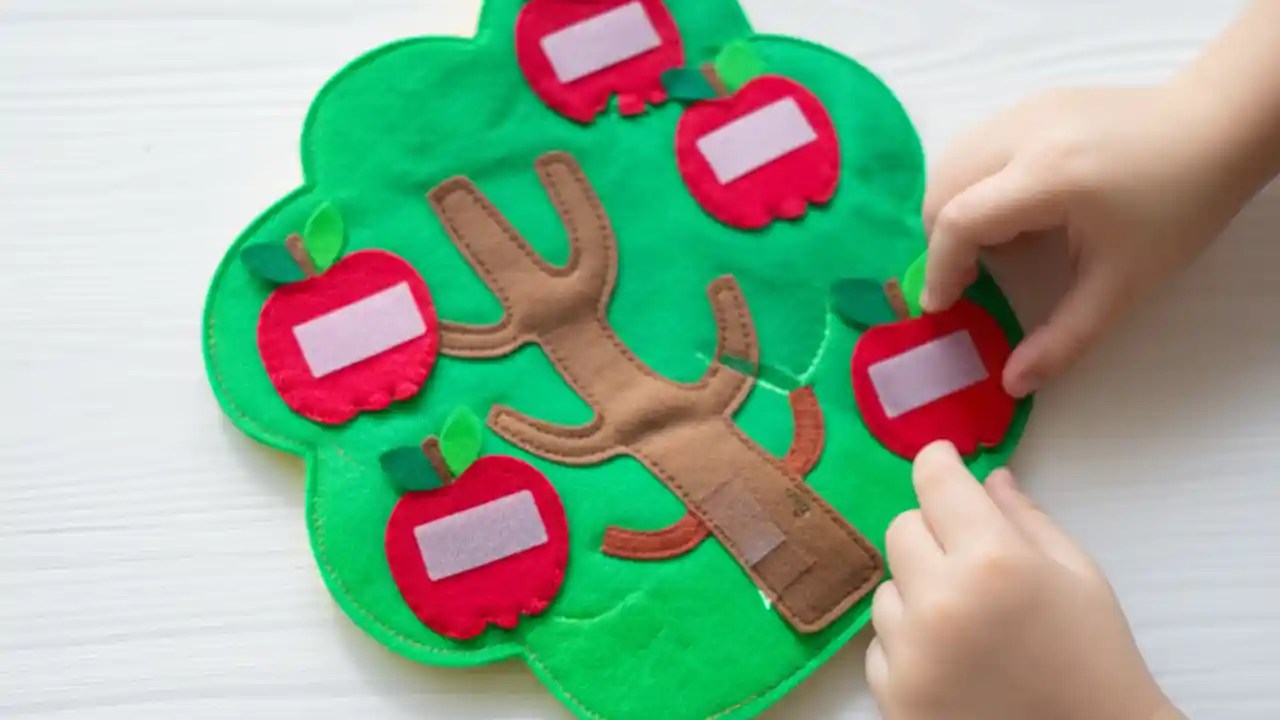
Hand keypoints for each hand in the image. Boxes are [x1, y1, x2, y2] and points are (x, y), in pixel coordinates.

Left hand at [866, 442, 1178, 719]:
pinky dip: (909, 645)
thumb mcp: (1078, 576)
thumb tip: (986, 474)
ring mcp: (910, 652)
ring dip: (919, 593)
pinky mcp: (892, 694)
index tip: (943, 462)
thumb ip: (1025, 518)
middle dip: (933, 533)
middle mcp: (940, 601)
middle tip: (971, 559)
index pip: (935, 481)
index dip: (938, 463)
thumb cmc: (1095, 658)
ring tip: (971, 623)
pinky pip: (881, 643)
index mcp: (993, 561)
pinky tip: (955, 661)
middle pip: (901, 529)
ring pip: (888, 587)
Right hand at [923, 85, 1257, 396]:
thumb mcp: (1124, 284)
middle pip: (942, 189)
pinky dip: (972, 185)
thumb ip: (1064, 339)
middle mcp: (1023, 134)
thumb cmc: (1177, 208)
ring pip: (949, 164)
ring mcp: (1023, 111)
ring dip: (952, 211)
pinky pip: (973, 148)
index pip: (960, 220)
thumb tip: (1012, 382)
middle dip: (941, 242)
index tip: (943, 306)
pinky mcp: (1029, 104)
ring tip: (994, 245)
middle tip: (970, 280)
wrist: (1217, 129)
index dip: (940, 269)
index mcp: (1048, 176)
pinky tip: (1014, 210)